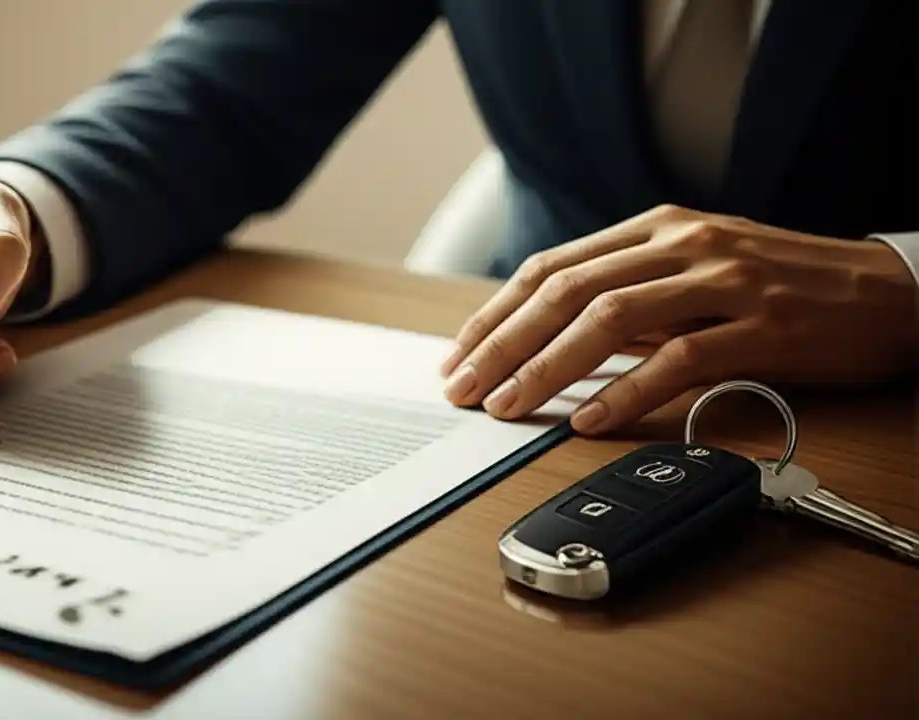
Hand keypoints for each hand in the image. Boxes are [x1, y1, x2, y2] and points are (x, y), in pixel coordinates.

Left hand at [440, 204, 918, 433]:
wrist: (888, 292)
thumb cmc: (785, 284)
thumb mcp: (697, 268)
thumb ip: (630, 292)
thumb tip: (550, 336)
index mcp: (659, 227)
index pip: (552, 267)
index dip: (496, 313)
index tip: (460, 354)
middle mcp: (683, 245)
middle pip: (566, 291)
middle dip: (503, 343)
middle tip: (465, 388)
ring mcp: (723, 282)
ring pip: (610, 320)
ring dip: (547, 368)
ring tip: (509, 406)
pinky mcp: (760, 328)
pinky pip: (679, 361)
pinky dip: (626, 393)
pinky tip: (589, 419)